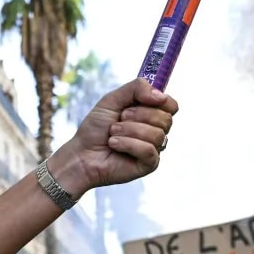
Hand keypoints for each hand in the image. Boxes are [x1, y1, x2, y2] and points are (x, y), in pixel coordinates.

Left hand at [50, 78, 177, 192]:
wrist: (81, 153)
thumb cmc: (95, 128)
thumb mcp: (113, 99)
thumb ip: (136, 88)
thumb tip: (161, 96)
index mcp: (150, 114)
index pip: (172, 105)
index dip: (162, 101)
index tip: (144, 99)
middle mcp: (155, 131)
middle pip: (166, 118)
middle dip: (138, 115)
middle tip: (119, 119)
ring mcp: (154, 149)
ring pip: (157, 134)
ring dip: (129, 130)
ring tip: (112, 134)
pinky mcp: (149, 164)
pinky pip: (149, 150)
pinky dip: (127, 144)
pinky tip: (114, 145)